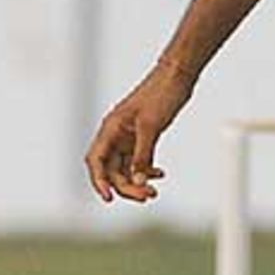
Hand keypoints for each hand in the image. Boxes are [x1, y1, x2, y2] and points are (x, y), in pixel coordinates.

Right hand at [85, 63, 193, 203]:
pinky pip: (139, 161)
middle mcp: (116, 134)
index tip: (108, 198)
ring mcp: (129, 136)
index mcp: (111, 128)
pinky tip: (160, 174)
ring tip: (153, 191)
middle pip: (112, 169)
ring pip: (126, 168)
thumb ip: (143, 154)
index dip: (99, 181)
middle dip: (126, 186)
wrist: (178, 76)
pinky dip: (147, 170)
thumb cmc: (162, 93)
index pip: (96, 160)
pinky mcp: (143, 137)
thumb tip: (138, 181)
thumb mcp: (151, 126)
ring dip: (137, 181)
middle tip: (147, 196)